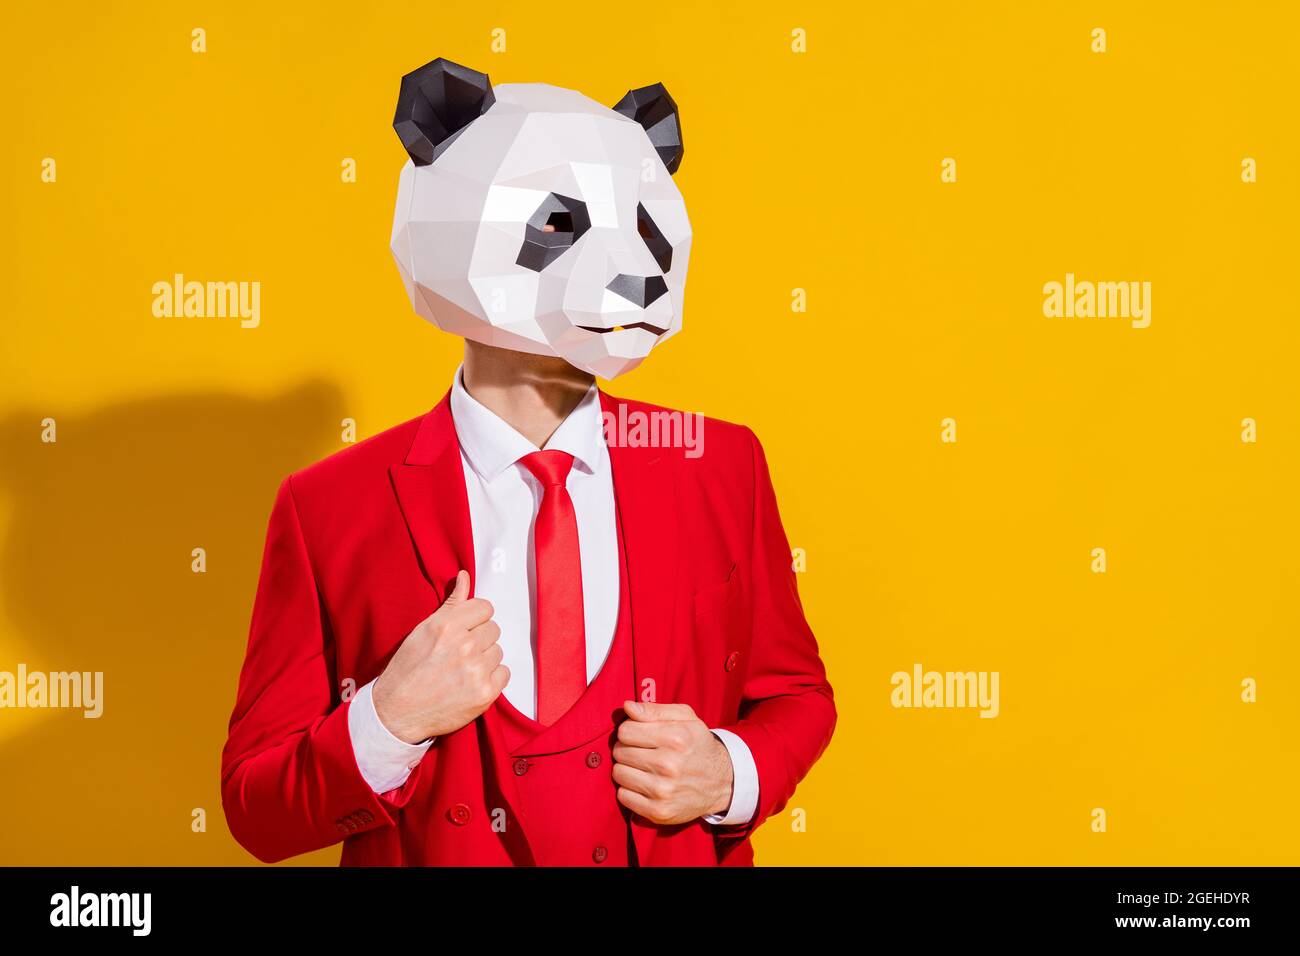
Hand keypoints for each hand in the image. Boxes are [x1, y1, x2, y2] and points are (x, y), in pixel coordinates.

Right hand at [371, 570, 508, 742]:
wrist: (397, 712)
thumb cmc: (407, 670)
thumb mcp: (423, 631)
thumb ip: (451, 604)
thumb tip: (465, 577)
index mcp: (447, 626)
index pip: (485, 608)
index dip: (475, 619)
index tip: (466, 629)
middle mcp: (464, 646)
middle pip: (493, 629)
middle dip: (479, 639)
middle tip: (459, 653)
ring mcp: (476, 671)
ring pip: (498, 651)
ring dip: (485, 659)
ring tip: (462, 669)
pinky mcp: (485, 693)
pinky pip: (504, 673)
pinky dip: (491, 678)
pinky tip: (471, 682)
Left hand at [612, 700, 733, 824]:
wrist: (722, 782)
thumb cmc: (698, 745)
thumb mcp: (686, 718)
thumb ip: (655, 710)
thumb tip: (627, 707)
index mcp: (675, 738)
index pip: (625, 731)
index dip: (629, 730)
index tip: (639, 735)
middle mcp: (668, 764)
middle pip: (619, 752)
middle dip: (627, 749)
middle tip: (641, 751)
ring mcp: (662, 790)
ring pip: (618, 774)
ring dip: (627, 769)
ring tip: (643, 768)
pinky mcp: (658, 811)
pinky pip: (623, 796)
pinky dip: (629, 790)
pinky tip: (644, 785)